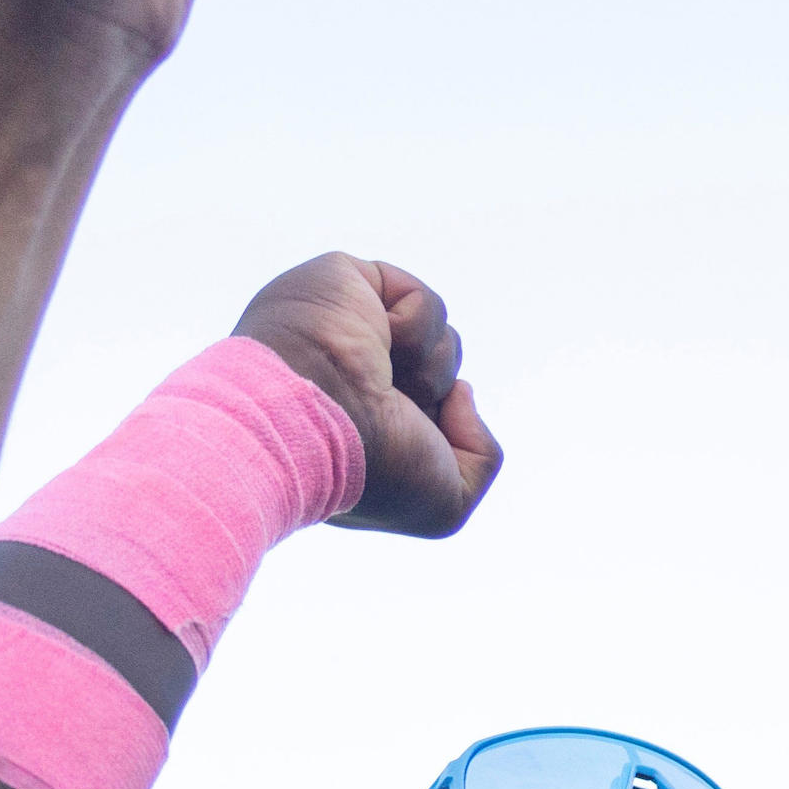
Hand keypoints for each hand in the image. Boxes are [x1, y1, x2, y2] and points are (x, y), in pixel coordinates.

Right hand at [233, 256, 502, 536]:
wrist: (309, 421)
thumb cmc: (371, 471)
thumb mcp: (443, 506)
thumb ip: (479, 460)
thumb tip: (462, 391)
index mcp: (361, 424)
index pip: (432, 424)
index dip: (436, 441)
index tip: (393, 460)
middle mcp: (353, 376)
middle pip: (440, 382)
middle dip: (432, 400)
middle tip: (386, 414)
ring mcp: (349, 329)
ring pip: (442, 342)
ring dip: (429, 369)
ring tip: (380, 381)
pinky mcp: (346, 282)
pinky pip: (424, 303)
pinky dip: (415, 329)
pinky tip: (376, 343)